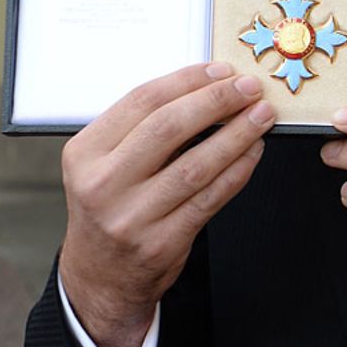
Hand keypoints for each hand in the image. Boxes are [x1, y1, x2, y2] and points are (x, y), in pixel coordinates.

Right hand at [59, 63, 275, 346]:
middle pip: (167, 127)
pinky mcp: (160, 243)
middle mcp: (103, 183)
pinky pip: (209, 199)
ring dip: (236, 135)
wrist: (100, 276)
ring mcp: (131, 217)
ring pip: (195, 164)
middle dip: (216, 101)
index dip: (188, 81)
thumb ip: (144, 130)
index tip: (221, 71)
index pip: (141, 101)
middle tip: (248, 88)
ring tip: (261, 116)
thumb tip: (209, 90)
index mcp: (85, 153)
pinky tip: (253, 152)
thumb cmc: (111, 208)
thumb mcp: (105, 164)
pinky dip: (237, 171)